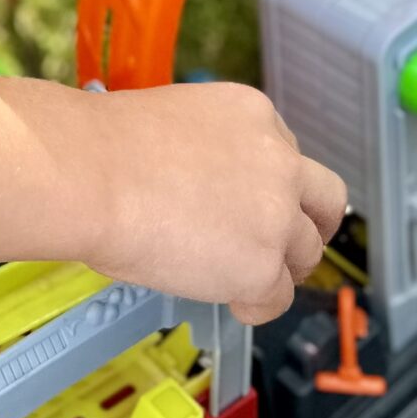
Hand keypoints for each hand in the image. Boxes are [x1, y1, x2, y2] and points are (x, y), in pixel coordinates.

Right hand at [81, 81, 346, 325]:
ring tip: (240, 281)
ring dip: (279, 268)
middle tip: (287, 248)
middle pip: (325, 199)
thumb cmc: (106, 148)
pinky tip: (231, 303)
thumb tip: (202, 193)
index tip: (251, 205)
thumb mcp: (176, 126)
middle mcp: (278, 159)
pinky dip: (258, 305)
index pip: (287, 154)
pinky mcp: (262, 266)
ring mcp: (276, 214)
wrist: (91, 173)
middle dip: (311, 225)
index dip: (272, 186)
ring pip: (306, 252)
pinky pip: (278, 298)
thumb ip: (210, 155)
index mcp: (253, 113)